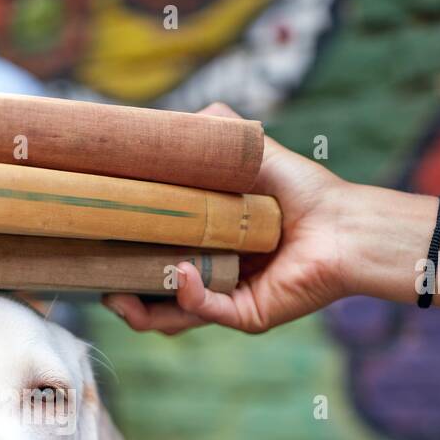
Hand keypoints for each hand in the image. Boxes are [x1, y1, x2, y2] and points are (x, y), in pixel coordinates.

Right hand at [104, 103, 355, 334]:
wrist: (345, 222)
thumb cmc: (303, 190)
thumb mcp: (249, 153)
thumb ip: (212, 130)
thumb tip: (166, 121)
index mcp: (203, 244)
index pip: (151, 259)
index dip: (120, 259)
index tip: (93, 248)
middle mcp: (211, 277)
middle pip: (151, 298)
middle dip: (119, 297)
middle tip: (97, 280)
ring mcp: (226, 301)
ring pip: (169, 319)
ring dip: (139, 311)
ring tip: (118, 296)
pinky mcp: (245, 316)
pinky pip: (205, 312)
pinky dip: (187, 296)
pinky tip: (182, 272)